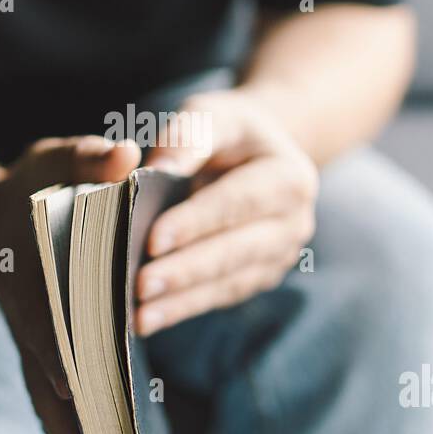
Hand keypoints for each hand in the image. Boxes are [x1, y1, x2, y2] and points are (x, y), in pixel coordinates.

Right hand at [0, 136, 141, 433]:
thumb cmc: (30, 188)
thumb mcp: (56, 159)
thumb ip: (87, 157)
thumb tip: (125, 157)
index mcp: (32, 268)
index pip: (44, 308)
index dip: (54, 340)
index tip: (69, 376)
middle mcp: (29, 314)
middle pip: (46, 369)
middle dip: (72, 410)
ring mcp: (31, 341)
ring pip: (47, 395)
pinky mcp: (40, 355)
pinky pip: (50, 400)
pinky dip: (67, 432)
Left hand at [137, 88, 317, 335]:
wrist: (256, 153)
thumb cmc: (228, 131)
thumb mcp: (210, 114)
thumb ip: (186, 136)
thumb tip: (155, 170)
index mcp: (290, 177)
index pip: (238, 202)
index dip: (196, 222)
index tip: (153, 241)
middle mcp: (294, 223)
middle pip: (235, 251)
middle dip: (185, 271)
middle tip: (140, 287)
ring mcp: (279, 256)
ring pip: (227, 282)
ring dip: (181, 301)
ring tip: (139, 316)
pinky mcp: (258, 278)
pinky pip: (219, 296)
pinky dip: (182, 308)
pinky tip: (147, 318)